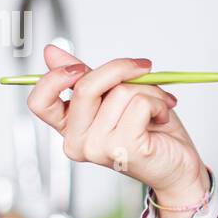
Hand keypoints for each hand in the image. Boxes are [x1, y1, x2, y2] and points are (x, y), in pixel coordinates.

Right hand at [25, 41, 205, 201]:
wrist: (178, 166)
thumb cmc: (150, 131)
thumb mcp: (114, 97)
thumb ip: (86, 77)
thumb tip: (52, 52)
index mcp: (70, 127)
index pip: (40, 102)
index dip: (54, 78)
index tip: (80, 66)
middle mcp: (78, 141)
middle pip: (85, 87)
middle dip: (120, 69)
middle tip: (143, 68)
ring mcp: (99, 148)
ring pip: (119, 93)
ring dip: (149, 91)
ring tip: (157, 106)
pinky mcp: (124, 149)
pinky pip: (139, 103)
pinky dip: (158, 102)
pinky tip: (161, 116)